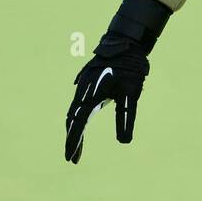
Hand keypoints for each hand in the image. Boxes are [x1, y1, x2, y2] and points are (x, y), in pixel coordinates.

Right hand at [65, 36, 148, 163]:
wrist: (126, 42)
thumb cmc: (130, 67)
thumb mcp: (131, 94)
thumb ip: (126, 117)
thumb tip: (124, 142)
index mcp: (90, 94)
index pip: (78, 124)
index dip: (74, 142)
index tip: (70, 158)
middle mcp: (83, 91)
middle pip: (72, 120)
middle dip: (72, 139)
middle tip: (72, 158)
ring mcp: (84, 86)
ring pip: (74, 112)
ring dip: (74, 129)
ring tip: (77, 147)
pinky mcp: (88, 83)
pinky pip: (78, 104)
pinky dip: (78, 118)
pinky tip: (80, 124)